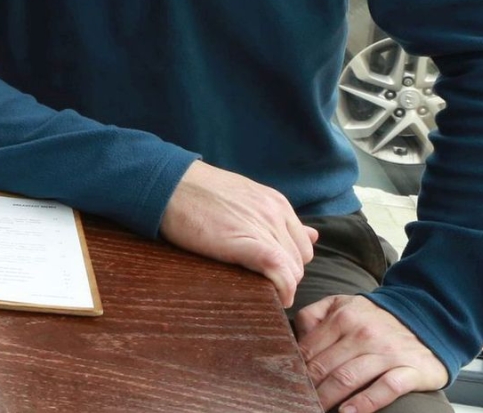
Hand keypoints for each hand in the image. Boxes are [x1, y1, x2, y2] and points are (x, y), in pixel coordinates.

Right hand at [160, 160, 317, 306]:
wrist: (168, 184)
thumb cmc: (198, 192)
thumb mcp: (246, 197)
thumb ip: (278, 218)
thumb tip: (314, 234)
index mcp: (277, 204)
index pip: (302, 246)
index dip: (289, 263)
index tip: (270, 273)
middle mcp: (276, 214)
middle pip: (299, 261)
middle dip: (285, 276)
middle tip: (261, 283)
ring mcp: (262, 227)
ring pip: (292, 269)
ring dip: (281, 284)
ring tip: (260, 289)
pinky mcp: (245, 242)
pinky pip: (278, 270)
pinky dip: (282, 288)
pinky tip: (275, 298)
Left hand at [295, 295, 446, 412]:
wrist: (431, 318)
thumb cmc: (377, 318)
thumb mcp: (343, 304)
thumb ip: (314, 315)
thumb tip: (294, 336)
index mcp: (343, 317)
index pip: (309, 348)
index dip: (295, 369)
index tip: (288, 383)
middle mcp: (364, 334)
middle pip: (324, 366)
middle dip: (308, 387)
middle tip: (298, 400)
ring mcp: (388, 352)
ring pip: (348, 378)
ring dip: (328, 397)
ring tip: (316, 408)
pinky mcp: (411, 369)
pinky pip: (385, 388)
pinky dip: (365, 402)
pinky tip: (348, 412)